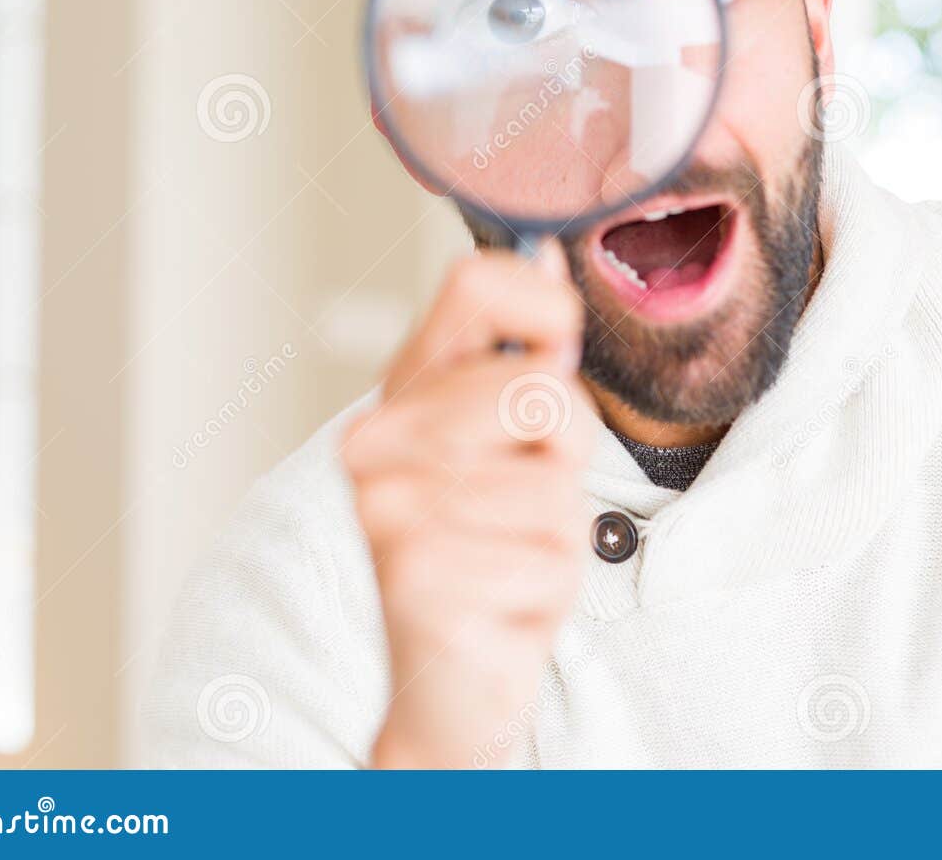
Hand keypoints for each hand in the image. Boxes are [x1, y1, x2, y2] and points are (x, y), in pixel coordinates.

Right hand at [341, 245, 595, 767]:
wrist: (446, 688)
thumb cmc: (490, 554)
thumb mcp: (519, 448)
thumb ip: (528, 355)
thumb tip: (553, 253)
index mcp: (402, 394)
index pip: (476, 285)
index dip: (547, 307)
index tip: (558, 355)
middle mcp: (375, 443)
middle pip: (539, 389)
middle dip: (567, 454)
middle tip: (526, 504)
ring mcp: (387, 510)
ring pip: (555, 486)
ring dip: (560, 535)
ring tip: (510, 558)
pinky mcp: (415, 578)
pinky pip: (550, 558)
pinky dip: (548, 591)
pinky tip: (502, 608)